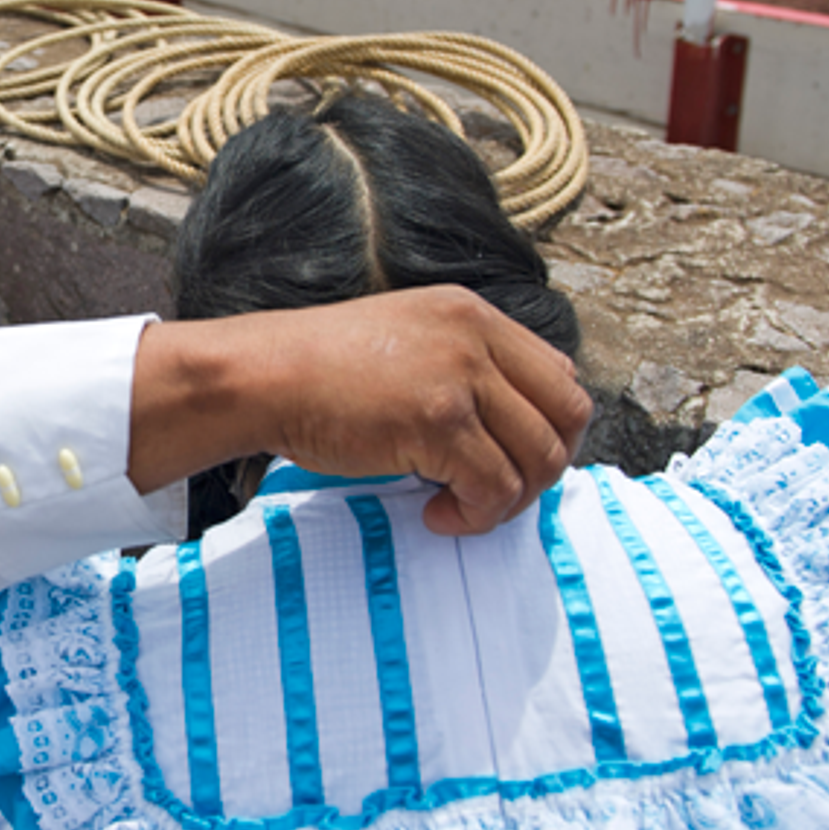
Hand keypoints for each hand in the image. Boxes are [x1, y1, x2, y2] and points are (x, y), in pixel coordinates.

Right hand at [129, 285, 590, 535]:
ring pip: (538, 457)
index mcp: (471, 313)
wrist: (261, 377)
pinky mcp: (438, 421)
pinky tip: (438, 514)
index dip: (549, 428)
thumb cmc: (316, 371)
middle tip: (498, 493)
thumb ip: (459, 367)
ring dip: (509, 500)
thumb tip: (506, 430)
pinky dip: (476, 515)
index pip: (559, 374)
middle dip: (544, 467)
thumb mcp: (403, 341)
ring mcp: (459, 377)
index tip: (511, 459)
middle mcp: (475, 337)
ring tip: (461, 507)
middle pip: (567, 414)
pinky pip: (495, 487)